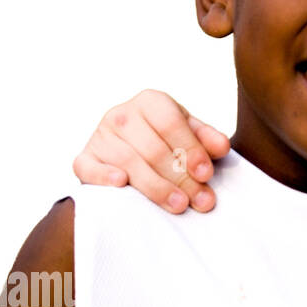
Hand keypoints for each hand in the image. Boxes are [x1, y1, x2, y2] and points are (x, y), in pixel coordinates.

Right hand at [71, 89, 230, 212]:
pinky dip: (103, 175)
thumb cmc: (168, 139)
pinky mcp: (84, 158)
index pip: (170, 124)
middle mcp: (122, 114)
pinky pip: (88, 167)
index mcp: (151, 102)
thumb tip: (222, 148)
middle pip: (153, 149)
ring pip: (128, 162)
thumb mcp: (190, 132)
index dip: (190, 149)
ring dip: (155, 187)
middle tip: (201, 200)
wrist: (132, 144)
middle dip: (180, 178)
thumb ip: (207, 138)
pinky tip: (121, 184)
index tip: (206, 174)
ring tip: (179, 205)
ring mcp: (100, 136)